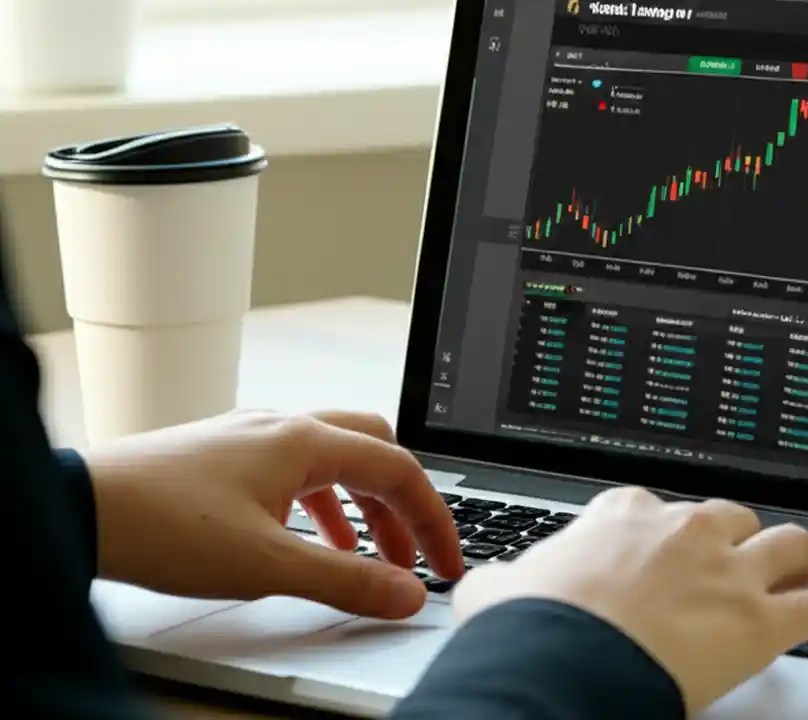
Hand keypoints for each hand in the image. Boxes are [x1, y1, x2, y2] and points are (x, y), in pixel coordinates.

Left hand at [84, 409, 464, 619]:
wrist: (80, 507)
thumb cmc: (163, 524)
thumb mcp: (269, 565)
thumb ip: (348, 580)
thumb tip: (407, 593)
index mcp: (305, 440)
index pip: (399, 469)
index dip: (433, 520)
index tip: (446, 560)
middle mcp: (283, 427)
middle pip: (374, 450)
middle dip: (403, 504)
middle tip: (413, 552)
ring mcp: (251, 436)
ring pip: (334, 459)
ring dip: (363, 506)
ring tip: (368, 557)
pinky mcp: (224, 454)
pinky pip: (296, 469)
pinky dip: (323, 503)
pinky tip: (310, 539)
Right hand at [452, 487, 807, 714]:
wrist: (562, 660)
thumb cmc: (532, 627)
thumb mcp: (497, 589)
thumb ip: (503, 578)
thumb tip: (484, 585)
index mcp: (625, 517)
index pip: (655, 508)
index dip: (662, 532)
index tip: (662, 551)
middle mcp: (685, 532)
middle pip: (732, 517)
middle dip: (735, 541)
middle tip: (731, 569)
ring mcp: (727, 572)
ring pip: (789, 544)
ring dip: (795, 563)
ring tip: (793, 582)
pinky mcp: (759, 621)